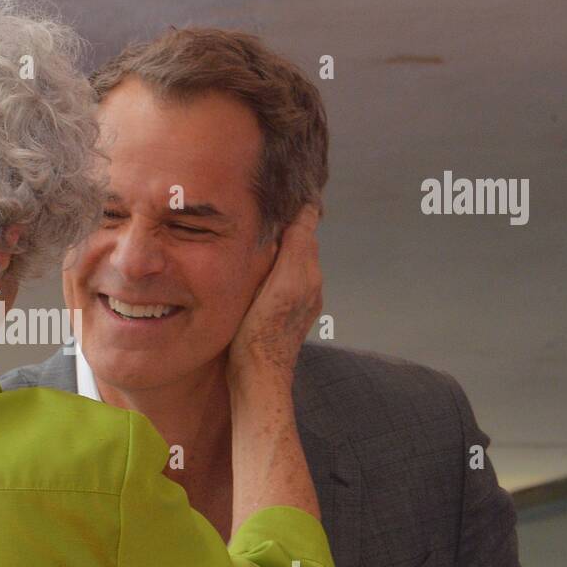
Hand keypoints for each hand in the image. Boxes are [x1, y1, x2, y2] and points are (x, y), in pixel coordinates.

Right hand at [229, 205, 322, 381]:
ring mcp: (298, 302)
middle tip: (265, 205)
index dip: (297, 206)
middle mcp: (308, 284)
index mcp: (306, 272)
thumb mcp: (281, 282)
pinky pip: (283, 279)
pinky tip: (258, 269)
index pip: (307, 225)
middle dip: (288, 223)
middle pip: (300, 242)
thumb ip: (296, 247)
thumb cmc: (261, 333)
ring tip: (259, 231)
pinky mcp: (285, 315)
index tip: (282, 188)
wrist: (258, 378)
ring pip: (291, 261)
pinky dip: (275, 266)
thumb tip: (307, 211)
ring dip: (280, 246)